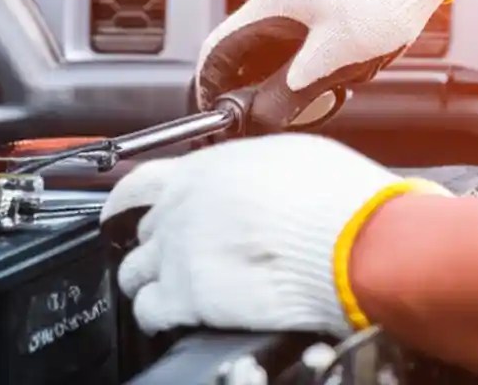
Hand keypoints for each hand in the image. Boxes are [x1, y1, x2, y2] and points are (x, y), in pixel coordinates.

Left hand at [99, 134, 450, 336]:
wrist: (354, 242)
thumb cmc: (338, 200)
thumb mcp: (291, 158)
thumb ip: (251, 170)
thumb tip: (252, 178)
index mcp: (206, 168)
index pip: (140, 182)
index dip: (128, 201)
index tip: (123, 212)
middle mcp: (182, 205)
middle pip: (144, 230)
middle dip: (158, 245)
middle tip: (180, 257)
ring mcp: (178, 251)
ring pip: (135, 271)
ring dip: (152, 282)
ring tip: (175, 293)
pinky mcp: (185, 296)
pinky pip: (148, 310)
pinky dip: (156, 316)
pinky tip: (175, 319)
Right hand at [195, 0, 453, 129]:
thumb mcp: (334, 56)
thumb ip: (292, 89)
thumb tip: (261, 116)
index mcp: (271, 6)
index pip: (217, 50)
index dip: (210, 87)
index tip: (218, 116)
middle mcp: (277, 2)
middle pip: (241, 55)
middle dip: (250, 90)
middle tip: (268, 117)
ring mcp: (298, 5)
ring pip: (270, 54)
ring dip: (282, 81)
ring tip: (315, 95)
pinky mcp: (318, 11)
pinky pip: (296, 47)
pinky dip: (304, 69)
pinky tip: (333, 79)